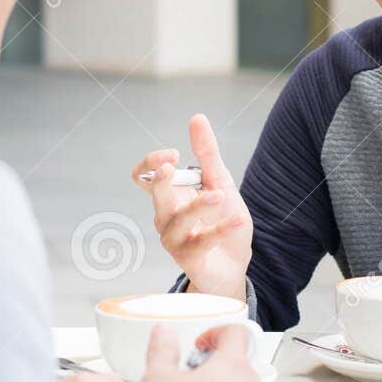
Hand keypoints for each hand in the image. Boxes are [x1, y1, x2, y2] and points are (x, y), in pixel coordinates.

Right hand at [131, 114, 251, 301]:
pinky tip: (238, 219)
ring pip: (177, 219)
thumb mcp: (220, 182)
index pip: (144, 175)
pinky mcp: (188, 258)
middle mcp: (165, 215)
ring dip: (197, 205)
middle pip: (154, 194)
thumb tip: (197, 118)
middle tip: (172, 166)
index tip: (171, 154)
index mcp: (169, 194)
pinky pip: (200, 240)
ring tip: (220, 196)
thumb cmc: (221, 220)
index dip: (150, 163)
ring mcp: (174, 238)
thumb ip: (207, 154)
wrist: (234, 263)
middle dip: (160, 180)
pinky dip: (220, 229)